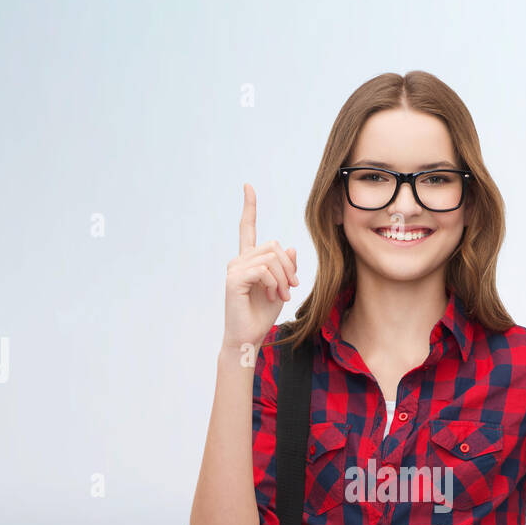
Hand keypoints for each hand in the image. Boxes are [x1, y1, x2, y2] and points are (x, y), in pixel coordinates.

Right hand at [223, 182, 298, 352]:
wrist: (248, 338)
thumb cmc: (262, 315)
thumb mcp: (281, 288)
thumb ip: (286, 268)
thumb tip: (291, 248)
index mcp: (249, 260)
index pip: (248, 228)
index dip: (249, 207)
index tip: (248, 186)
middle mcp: (239, 260)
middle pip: (273, 245)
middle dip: (289, 267)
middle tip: (291, 289)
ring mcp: (234, 268)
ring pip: (271, 258)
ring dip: (283, 279)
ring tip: (281, 296)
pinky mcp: (234, 279)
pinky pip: (263, 270)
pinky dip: (274, 284)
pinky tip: (273, 297)